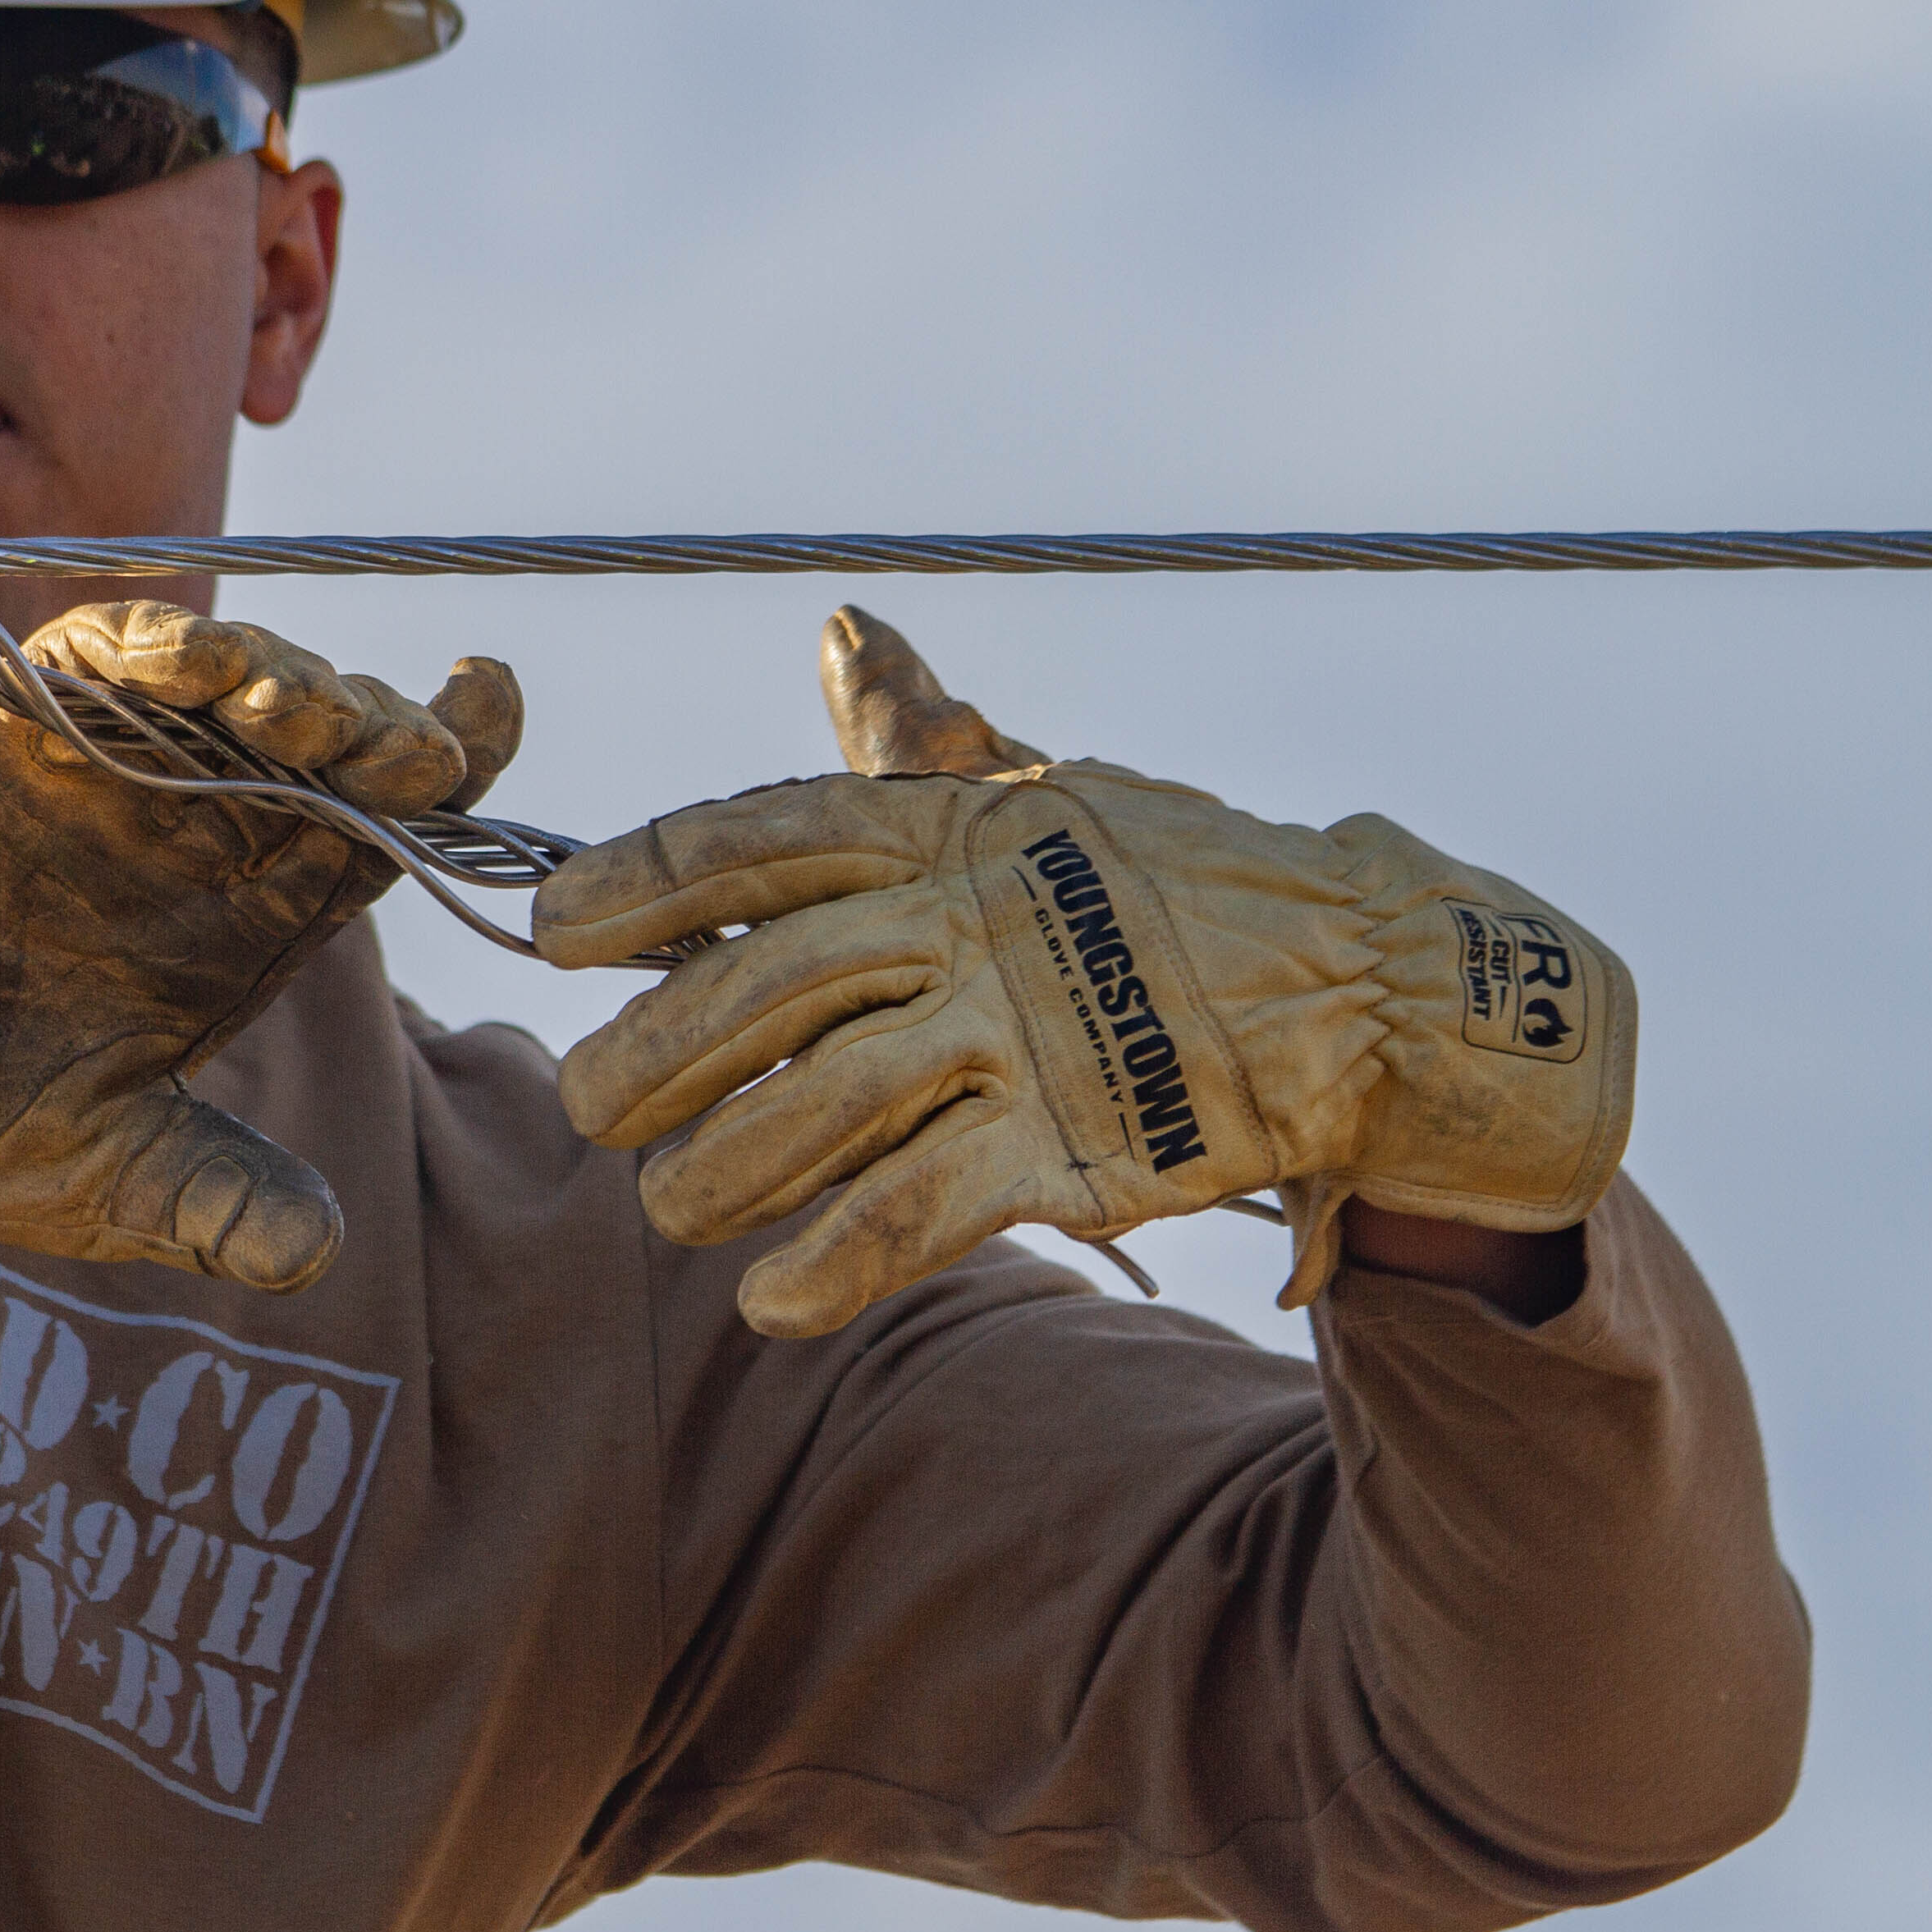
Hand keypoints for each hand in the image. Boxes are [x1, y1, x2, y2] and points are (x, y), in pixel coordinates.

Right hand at [0, 603, 519, 1291]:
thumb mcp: (106, 1182)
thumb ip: (207, 1203)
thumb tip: (314, 1258)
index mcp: (247, 916)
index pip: (376, 822)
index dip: (448, 770)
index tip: (494, 719)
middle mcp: (195, 828)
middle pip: (322, 743)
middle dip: (379, 730)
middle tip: (418, 750)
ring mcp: (104, 775)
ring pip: (222, 686)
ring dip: (279, 680)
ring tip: (310, 707)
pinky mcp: (5, 742)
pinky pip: (88, 668)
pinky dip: (144, 651)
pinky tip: (196, 656)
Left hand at [533, 606, 1630, 1335]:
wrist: (1380, 983)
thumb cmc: (1183, 882)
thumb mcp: (1045, 793)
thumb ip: (921, 740)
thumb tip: (844, 633)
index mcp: (957, 827)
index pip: (765, 836)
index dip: (645, 878)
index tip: (551, 929)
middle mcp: (976, 920)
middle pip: (766, 984)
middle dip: (654, 1052)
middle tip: (582, 1104)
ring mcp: (1028, 1033)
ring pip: (823, 1107)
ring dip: (723, 1171)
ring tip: (665, 1210)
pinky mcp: (1083, 1145)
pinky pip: (920, 1211)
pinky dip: (835, 1261)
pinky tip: (773, 1298)